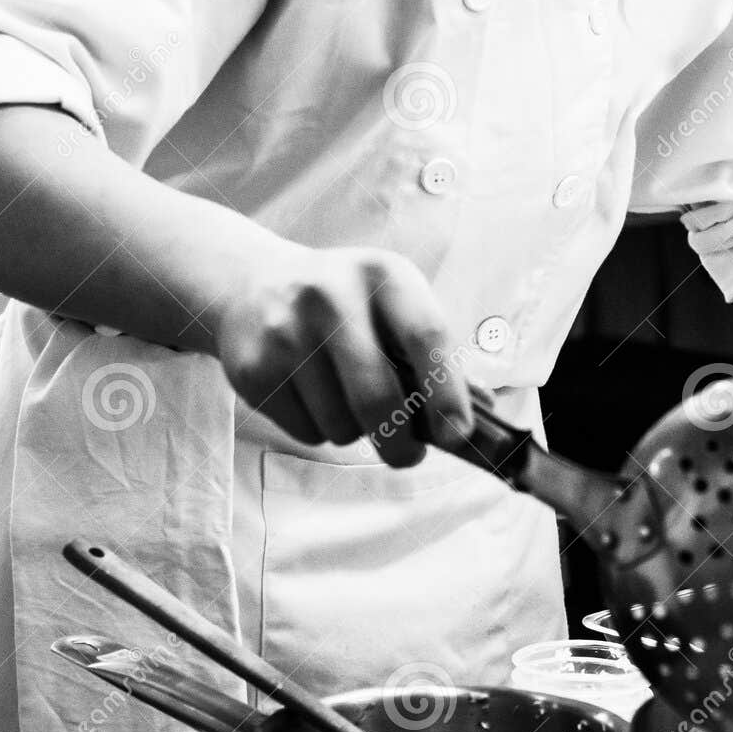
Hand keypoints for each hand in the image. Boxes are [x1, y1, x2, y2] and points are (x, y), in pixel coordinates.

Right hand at [213, 244, 468, 465]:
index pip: (427, 337)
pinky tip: (310, 396)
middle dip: (400, 443)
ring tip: (345, 401)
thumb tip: (482, 419)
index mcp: (384, 275)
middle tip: (407, 455)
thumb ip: (438, 359)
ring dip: (353, 433)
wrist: (251, 284)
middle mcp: (332, 294)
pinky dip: (318, 431)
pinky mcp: (253, 366)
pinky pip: (305, 432)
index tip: (456, 436)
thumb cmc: (348, 307)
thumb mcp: (394, 307)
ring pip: (340, 425)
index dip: (447, 394)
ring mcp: (285, 329)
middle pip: (377, 396)